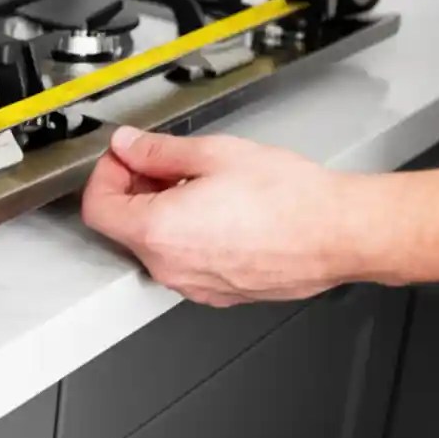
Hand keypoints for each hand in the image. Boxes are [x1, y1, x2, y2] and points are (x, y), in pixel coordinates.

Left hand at [81, 127, 356, 307]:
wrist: (340, 233)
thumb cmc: (290, 199)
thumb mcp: (213, 154)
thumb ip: (158, 150)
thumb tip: (128, 145)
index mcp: (159, 231)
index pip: (97, 208)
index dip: (105, 175)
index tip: (123, 156)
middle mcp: (170, 267)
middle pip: (125, 226)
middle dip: (134, 189)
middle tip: (161, 162)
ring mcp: (195, 284)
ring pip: (156, 245)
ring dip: (161, 211)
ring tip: (198, 182)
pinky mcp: (219, 292)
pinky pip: (186, 261)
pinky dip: (187, 234)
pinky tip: (217, 209)